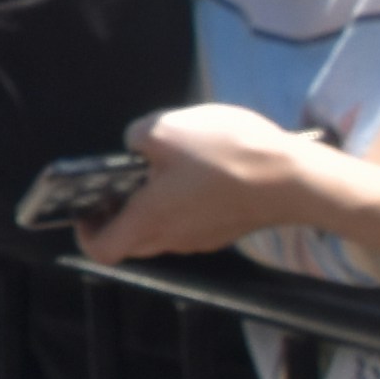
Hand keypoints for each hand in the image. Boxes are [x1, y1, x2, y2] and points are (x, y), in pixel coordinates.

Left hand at [74, 101, 320, 266]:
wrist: (295, 178)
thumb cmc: (224, 154)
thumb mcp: (166, 129)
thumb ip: (137, 137)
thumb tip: (134, 145)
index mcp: (148, 220)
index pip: (102, 249)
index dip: (85, 232)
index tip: (84, 207)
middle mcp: (172, 239)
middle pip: (131, 240)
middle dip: (117, 214)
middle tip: (118, 182)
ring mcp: (202, 238)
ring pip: (162, 230)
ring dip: (151, 206)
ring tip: (157, 168)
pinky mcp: (227, 229)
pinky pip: (190, 221)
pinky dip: (180, 203)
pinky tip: (194, 170)